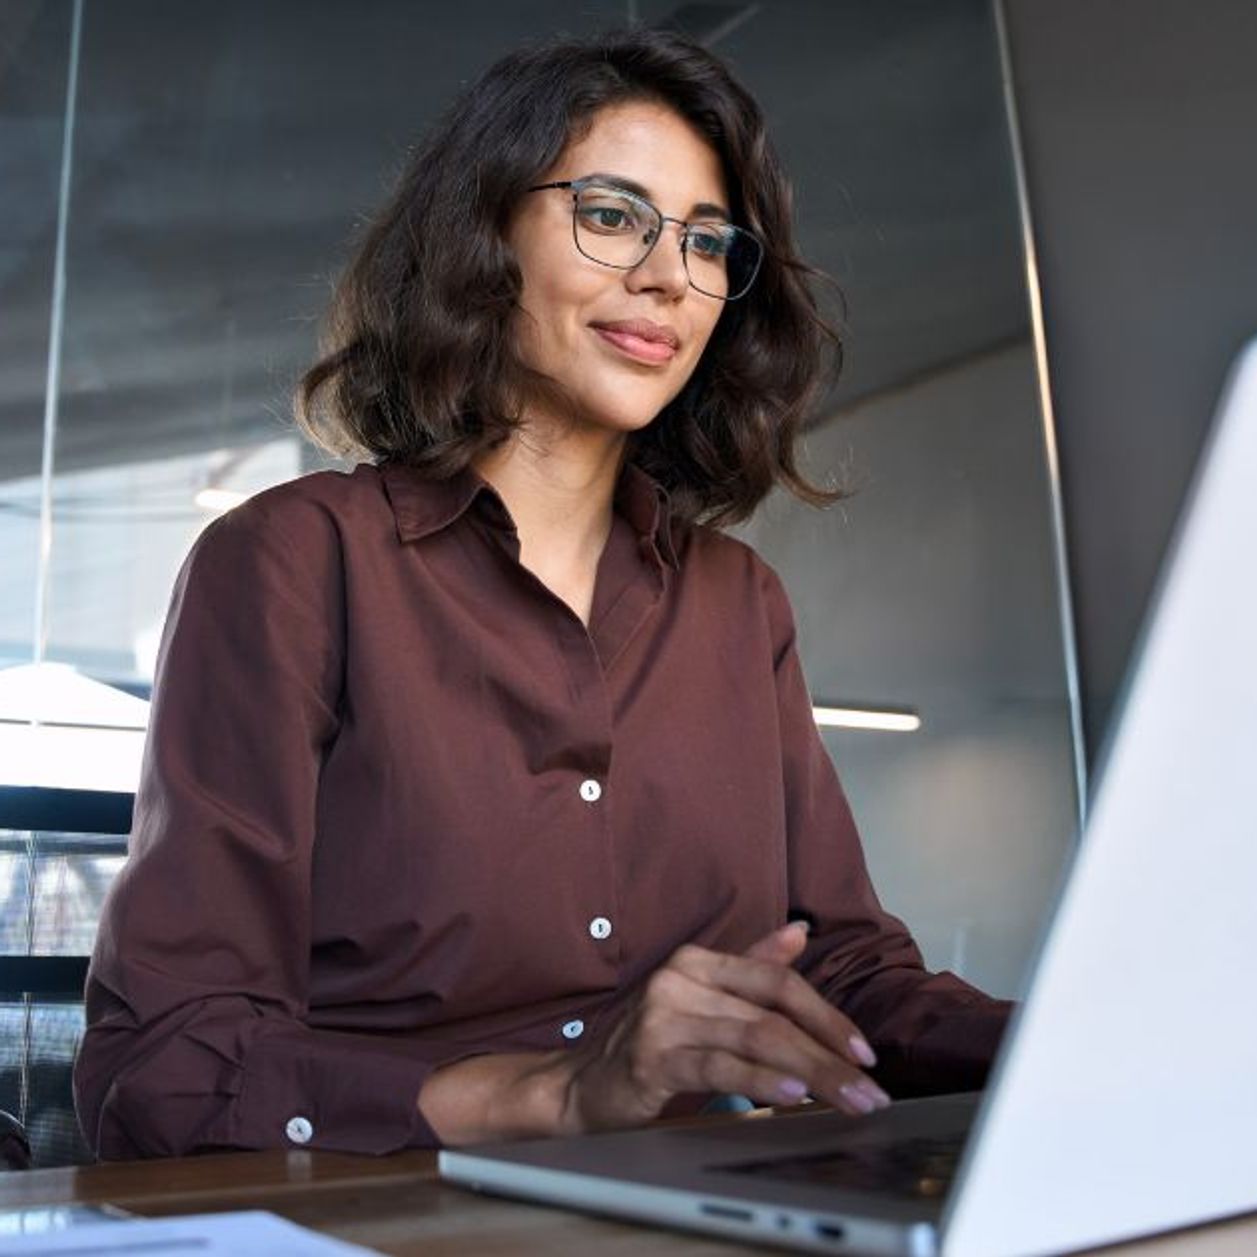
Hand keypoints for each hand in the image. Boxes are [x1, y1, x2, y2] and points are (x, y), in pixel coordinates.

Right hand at [558, 921, 890, 1133]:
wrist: (580, 1084)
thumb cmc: (650, 1042)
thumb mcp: (703, 1000)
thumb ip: (751, 966)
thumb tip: (800, 931)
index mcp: (697, 962)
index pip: (777, 981)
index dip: (826, 1014)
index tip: (864, 1052)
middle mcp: (681, 979)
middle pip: (773, 1014)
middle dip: (829, 1054)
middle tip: (871, 1090)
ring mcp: (664, 1017)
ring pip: (755, 1040)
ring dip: (812, 1073)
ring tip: (848, 1099)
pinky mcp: (651, 1058)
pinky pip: (719, 1067)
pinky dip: (761, 1082)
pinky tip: (792, 1096)